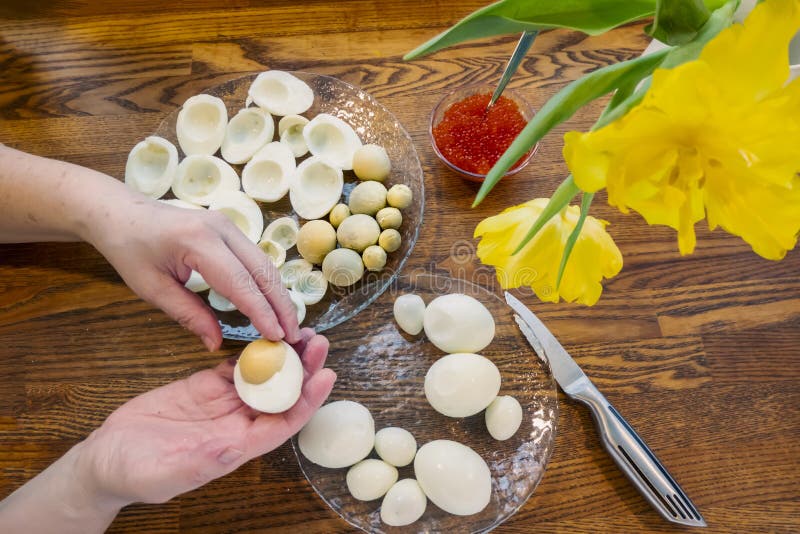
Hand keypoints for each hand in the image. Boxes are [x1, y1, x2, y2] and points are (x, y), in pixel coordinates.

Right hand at [74, 329, 334, 505]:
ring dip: (284, 355)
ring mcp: (222, 403)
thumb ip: (201, 462)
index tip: (326, 376)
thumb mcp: (166, 473)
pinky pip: (236, 366)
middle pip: (281, 394)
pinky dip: (252, 351)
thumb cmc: (135, 474)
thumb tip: (235, 449)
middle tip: (319, 340)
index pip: (282, 423)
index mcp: (236, 446)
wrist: (106, 459)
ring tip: (302, 330)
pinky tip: (266, 331)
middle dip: (304, 368)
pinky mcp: (204, 386)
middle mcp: (236, 423)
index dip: (307, 401)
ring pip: (264, 377)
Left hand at [86, 196, 299, 349]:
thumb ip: (188, 314)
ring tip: (288, 324)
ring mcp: (228, 225)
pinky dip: (267, 283)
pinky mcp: (229, 229)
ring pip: (265, 263)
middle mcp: (221, 228)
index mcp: (199, 241)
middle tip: (294, 335)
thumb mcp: (151, 288)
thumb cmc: (129, 249)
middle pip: (263, 270)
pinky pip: (255, 258)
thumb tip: (216, 343)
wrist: (120, 213)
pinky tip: (273, 303)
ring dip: (278, 294)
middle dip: (281, 305)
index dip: (262, 312)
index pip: (241, 282)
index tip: (278, 337)